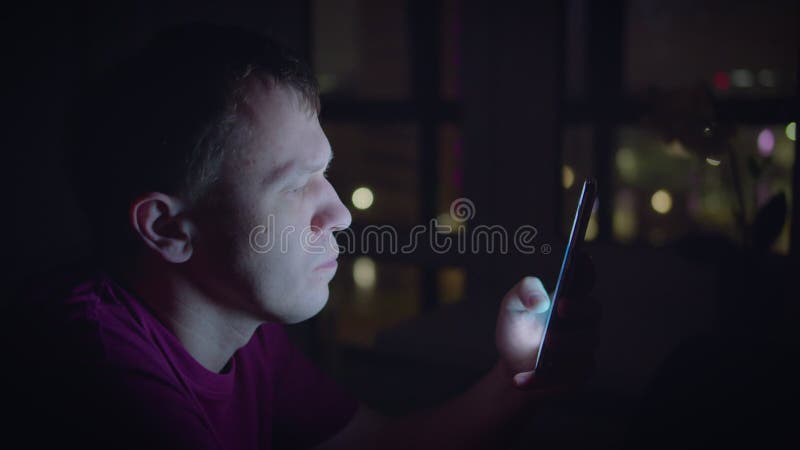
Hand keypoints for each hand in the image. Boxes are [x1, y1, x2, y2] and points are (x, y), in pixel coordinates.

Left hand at [494, 252, 598, 389]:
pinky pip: (568, 376)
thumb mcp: (512, 306)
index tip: (582, 256)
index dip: (587, 269)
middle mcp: (583, 321)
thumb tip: (541, 301)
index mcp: (568, 298)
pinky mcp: (579, 374)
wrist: (512, 366)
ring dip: (564, 344)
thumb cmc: (518, 330)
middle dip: (580, 308)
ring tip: (544, 344)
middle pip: (593, 310)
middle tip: (561, 307)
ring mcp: (584, 348)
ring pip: (584, 345)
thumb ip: (523, 292)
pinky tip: (519, 379)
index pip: (584, 280)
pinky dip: (542, 378)